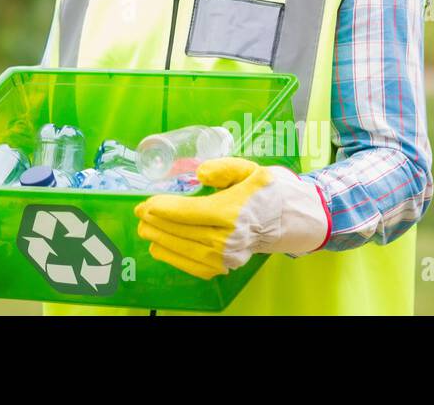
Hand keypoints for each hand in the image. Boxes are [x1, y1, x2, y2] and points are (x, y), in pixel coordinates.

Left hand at [133, 157, 328, 278]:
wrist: (294, 220)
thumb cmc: (269, 190)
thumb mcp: (250, 168)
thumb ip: (223, 167)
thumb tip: (199, 173)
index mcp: (234, 211)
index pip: (189, 213)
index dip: (163, 209)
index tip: (145, 204)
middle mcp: (230, 238)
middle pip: (183, 233)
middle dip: (157, 224)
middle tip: (140, 215)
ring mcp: (229, 256)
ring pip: (186, 251)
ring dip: (162, 241)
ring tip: (146, 229)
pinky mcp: (229, 266)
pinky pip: (196, 266)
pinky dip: (175, 258)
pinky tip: (161, 247)